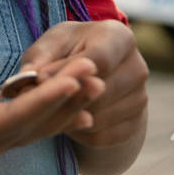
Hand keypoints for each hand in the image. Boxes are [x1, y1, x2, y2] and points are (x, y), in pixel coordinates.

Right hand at [0, 56, 104, 166]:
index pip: (15, 116)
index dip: (45, 97)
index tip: (72, 78)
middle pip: (35, 124)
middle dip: (67, 99)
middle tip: (95, 71)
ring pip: (40, 128)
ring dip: (69, 106)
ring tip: (98, 82)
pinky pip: (33, 128)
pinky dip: (58, 115)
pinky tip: (83, 105)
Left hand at [19, 19, 148, 150]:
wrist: (95, 75)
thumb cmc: (68, 52)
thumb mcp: (51, 46)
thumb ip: (40, 59)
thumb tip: (32, 78)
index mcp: (119, 37)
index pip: (99, 59)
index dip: (68, 71)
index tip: (40, 78)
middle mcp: (138, 67)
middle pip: (100, 92)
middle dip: (66, 97)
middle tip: (41, 98)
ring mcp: (141, 98)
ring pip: (98, 118)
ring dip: (70, 117)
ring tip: (54, 107)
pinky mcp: (135, 125)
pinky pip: (100, 137)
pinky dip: (79, 134)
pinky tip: (69, 119)